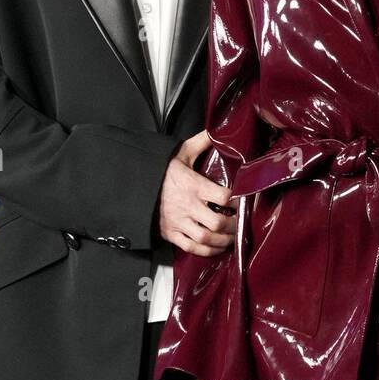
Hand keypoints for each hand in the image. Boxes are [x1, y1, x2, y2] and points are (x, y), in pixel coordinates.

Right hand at [158, 130, 237, 255]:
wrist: (133, 185)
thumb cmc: (161, 170)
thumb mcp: (181, 152)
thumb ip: (201, 141)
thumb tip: (216, 129)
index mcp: (193, 185)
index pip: (223, 197)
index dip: (238, 201)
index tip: (245, 200)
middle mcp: (187, 205)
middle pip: (217, 222)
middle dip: (234, 226)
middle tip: (242, 223)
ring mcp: (178, 221)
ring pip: (206, 238)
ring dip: (224, 240)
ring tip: (233, 237)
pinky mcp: (170, 233)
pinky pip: (192, 247)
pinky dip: (208, 251)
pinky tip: (218, 246)